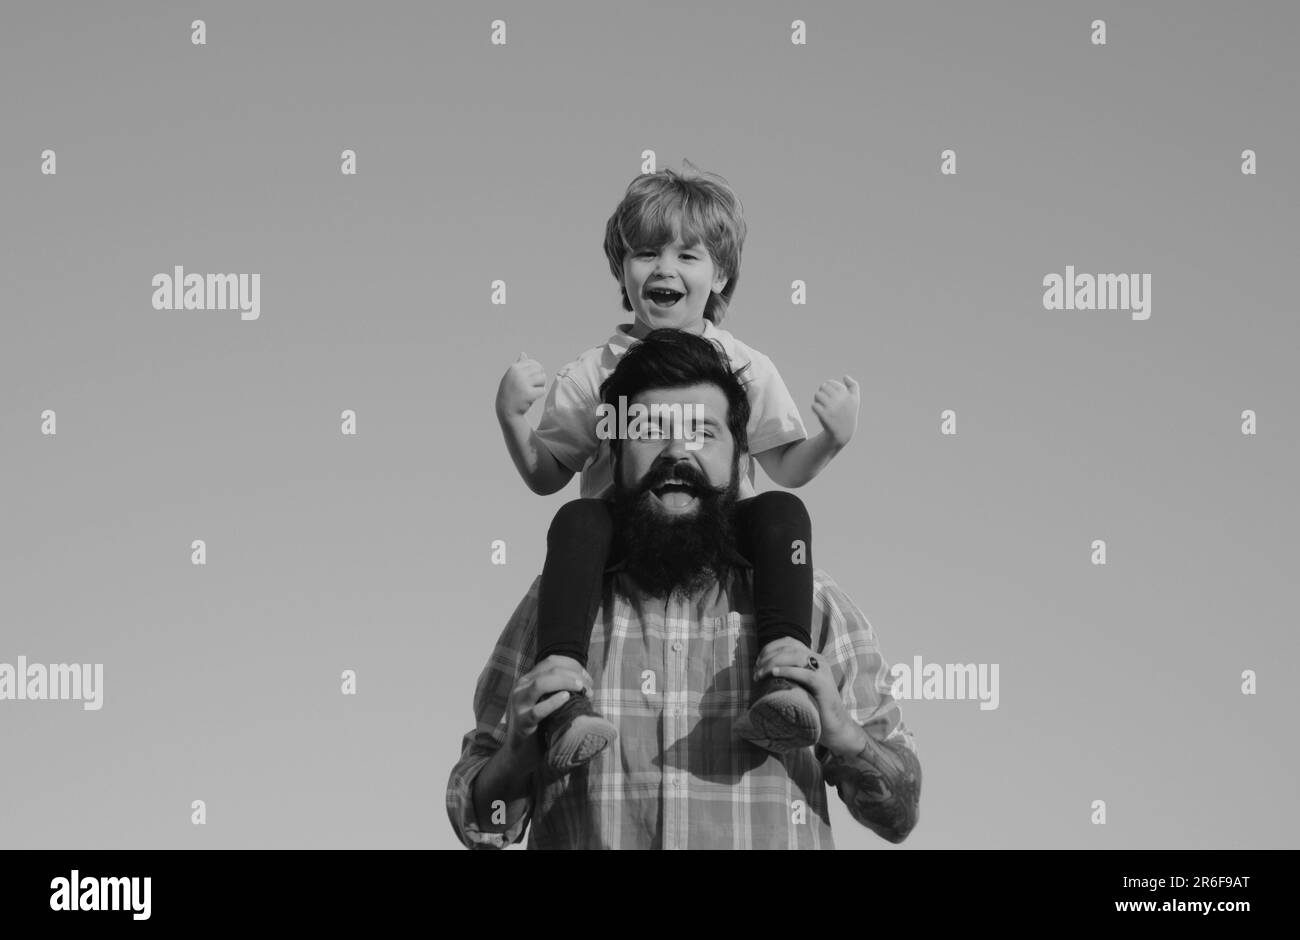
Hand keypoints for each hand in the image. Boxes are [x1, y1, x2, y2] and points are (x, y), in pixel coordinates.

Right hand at [496, 352, 546, 419]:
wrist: (506, 410)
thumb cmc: (511, 392)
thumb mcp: (511, 377)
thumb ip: (518, 365)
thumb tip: (523, 353)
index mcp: (514, 368)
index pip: (534, 363)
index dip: (537, 371)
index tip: (533, 379)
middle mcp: (518, 374)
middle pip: (539, 370)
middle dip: (540, 378)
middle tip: (535, 386)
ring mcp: (523, 384)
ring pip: (542, 378)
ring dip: (541, 385)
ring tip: (535, 390)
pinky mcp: (528, 394)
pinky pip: (542, 390)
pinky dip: (539, 394)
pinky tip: (532, 397)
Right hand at [502, 655, 592, 762]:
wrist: (519, 754)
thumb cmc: (540, 727)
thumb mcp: (547, 702)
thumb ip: (560, 690)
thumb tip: (586, 683)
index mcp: (528, 680)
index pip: (552, 661)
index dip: (573, 665)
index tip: (588, 679)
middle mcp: (521, 688)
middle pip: (550, 669)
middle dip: (574, 675)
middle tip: (589, 689)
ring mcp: (519, 704)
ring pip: (542, 683)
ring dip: (566, 683)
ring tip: (581, 689)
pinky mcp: (522, 723)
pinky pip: (538, 710)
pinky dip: (554, 702)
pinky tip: (566, 699)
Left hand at [753, 637, 857, 752]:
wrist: (835, 727)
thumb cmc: (814, 707)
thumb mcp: (799, 686)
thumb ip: (788, 676)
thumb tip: (761, 673)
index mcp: (813, 658)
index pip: (789, 642)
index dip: (770, 647)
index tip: (757, 661)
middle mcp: (819, 660)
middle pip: (789, 647)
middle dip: (768, 656)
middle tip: (756, 671)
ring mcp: (822, 671)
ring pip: (795, 656)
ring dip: (772, 662)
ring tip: (759, 674)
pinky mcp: (824, 685)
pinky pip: (804, 673)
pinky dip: (787, 671)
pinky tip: (774, 673)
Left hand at [811, 375, 859, 448]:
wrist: (843, 432)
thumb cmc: (848, 414)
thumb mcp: (855, 400)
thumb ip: (854, 386)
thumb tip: (845, 377)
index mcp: (848, 395)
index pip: (830, 383)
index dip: (826, 387)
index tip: (829, 394)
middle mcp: (841, 400)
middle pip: (822, 387)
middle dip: (821, 392)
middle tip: (823, 400)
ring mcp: (833, 408)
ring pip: (817, 395)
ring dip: (817, 399)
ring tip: (821, 405)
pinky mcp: (825, 415)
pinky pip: (814, 406)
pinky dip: (815, 408)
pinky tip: (819, 412)